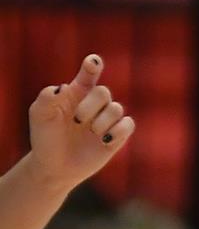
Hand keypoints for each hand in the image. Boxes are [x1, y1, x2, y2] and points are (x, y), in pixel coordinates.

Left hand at [24, 55, 134, 192]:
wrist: (55, 166)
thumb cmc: (46, 137)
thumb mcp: (40, 115)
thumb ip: (47, 97)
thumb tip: (63, 87)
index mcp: (77, 92)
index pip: (89, 73)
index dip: (93, 65)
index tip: (93, 61)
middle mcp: (95, 103)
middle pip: (103, 92)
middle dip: (90, 105)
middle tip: (77, 120)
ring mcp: (107, 119)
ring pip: (116, 109)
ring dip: (100, 122)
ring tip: (89, 132)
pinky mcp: (118, 135)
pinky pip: (128, 124)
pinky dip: (117, 131)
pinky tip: (104, 140)